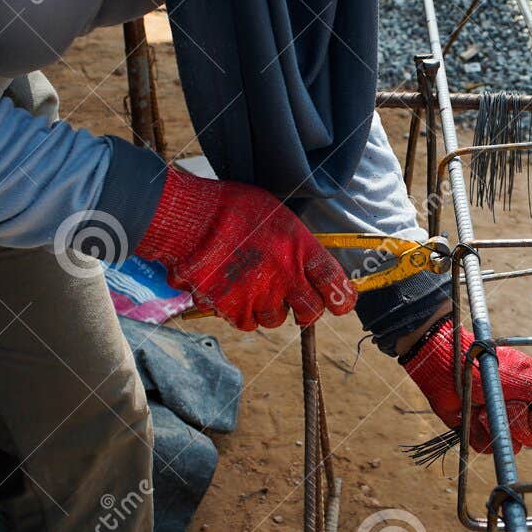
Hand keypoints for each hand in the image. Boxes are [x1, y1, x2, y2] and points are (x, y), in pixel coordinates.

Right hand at [135, 168, 356, 330]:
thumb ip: (295, 242)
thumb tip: (304, 260)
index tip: (341, 302)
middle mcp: (287, 278)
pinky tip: (232, 293)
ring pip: (276, 319)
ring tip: (253, 287)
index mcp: (302, 250)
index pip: (336, 285)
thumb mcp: (276, 214)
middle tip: (295, 301)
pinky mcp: (234, 310)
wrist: (189, 220)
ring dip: (268, 308)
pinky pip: (247, 323)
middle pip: (311, 312)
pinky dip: (241, 312)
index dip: (342, 298)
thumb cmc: (230, 208)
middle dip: (306, 309)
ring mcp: (261, 297)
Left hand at [403, 319, 531, 451]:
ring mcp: (502, 421)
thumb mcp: (527, 377)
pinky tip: (473, 416)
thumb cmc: (489, 367)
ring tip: (485, 405)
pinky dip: (480, 433)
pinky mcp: (482, 431)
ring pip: (514, 446)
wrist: (447, 369)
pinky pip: (489, 448)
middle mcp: (523, 409)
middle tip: (506, 403)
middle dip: (519, 422)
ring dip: (498, 426)